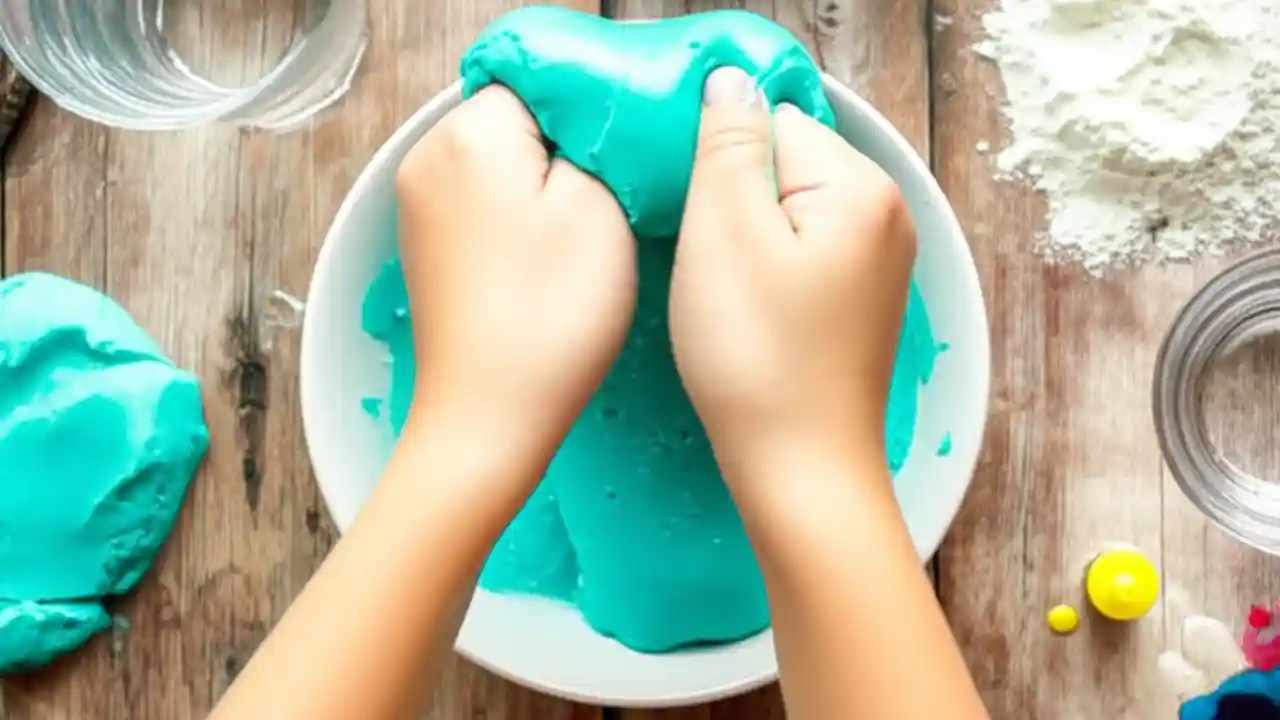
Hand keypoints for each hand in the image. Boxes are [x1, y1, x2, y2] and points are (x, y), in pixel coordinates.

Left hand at [396, 86, 635, 466]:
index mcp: (468, 133)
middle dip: (567, 151)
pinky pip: (484, 202)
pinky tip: (545, 262)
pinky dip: (519, 220)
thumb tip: (592, 119)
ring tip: (578, 241)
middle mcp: (428, 156)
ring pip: (503, 163)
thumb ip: (596, 140)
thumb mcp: (600, 207)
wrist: (490, 416)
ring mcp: (419, 204)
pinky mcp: (429, 245)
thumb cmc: (551, 313)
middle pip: (518, 118)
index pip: (544, 81)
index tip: (621, 165)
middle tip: (607, 206)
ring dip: (545, 188)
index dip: (593, 116)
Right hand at [671, 67, 915, 484]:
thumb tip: (731, 82)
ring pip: (787, 217)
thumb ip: (726, 144)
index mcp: (861, 188)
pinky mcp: (859, 306)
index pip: (770, 126)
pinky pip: (801, 259)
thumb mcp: (723, 233)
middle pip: (783, 169)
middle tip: (713, 270)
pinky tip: (752, 321)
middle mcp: (887, 217)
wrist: (800, 474)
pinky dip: (767, 278)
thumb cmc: (757, 358)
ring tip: (730, 301)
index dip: (720, 170)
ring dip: (746, 246)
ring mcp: (879, 265)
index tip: (702, 227)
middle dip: (735, 207)